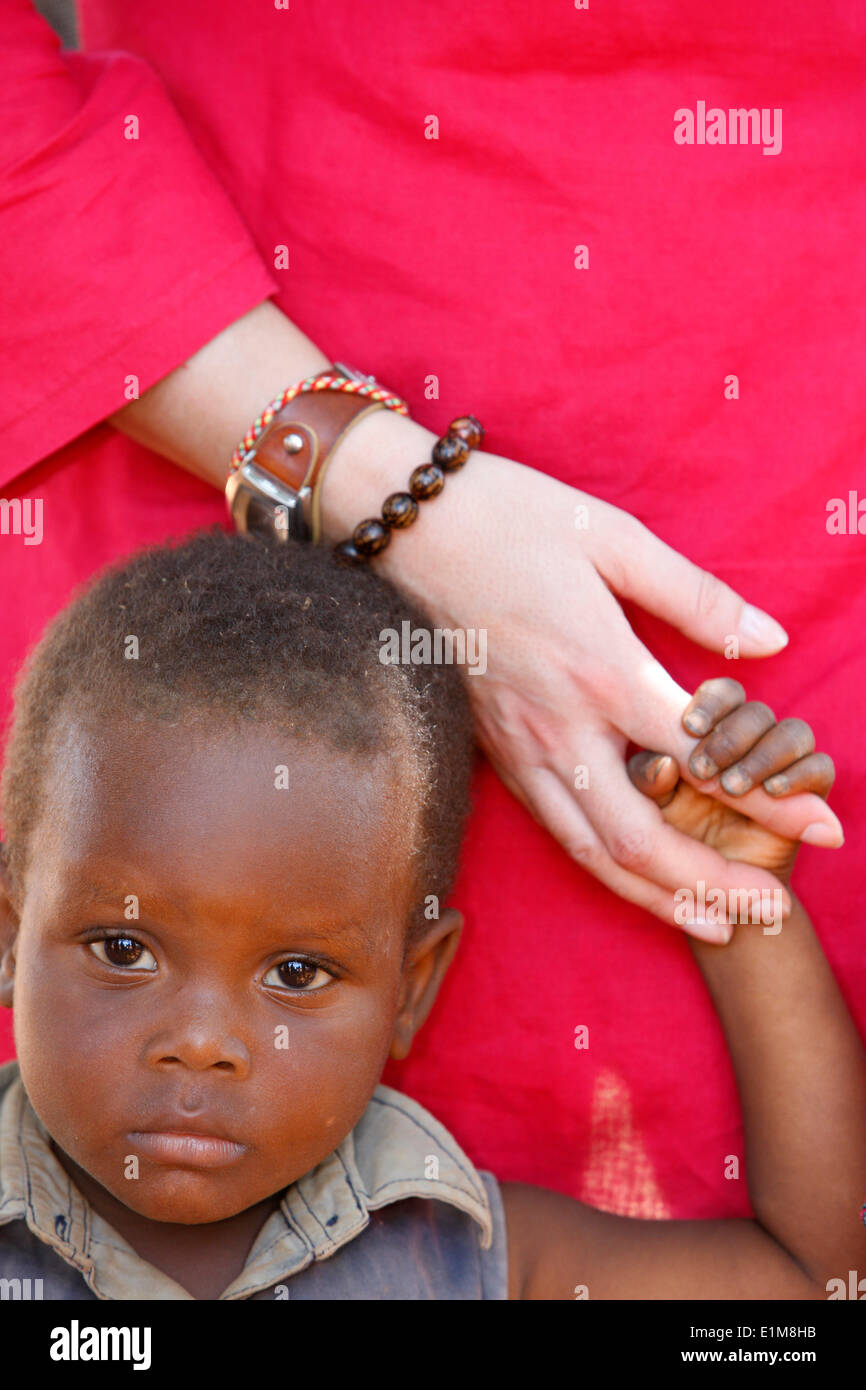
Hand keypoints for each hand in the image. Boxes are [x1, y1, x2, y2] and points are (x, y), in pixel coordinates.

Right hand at [365, 446, 843, 934]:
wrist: (405, 525)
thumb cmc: (510, 518)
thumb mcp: (612, 536)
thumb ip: (696, 597)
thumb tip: (771, 640)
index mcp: (600, 670)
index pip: (705, 759)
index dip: (772, 801)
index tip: (824, 825)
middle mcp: (559, 728)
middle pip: (643, 840)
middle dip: (713, 886)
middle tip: (772, 912)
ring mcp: (518, 749)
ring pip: (591, 854)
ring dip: (658, 899)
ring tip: (714, 926)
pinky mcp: (493, 753)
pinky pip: (555, 830)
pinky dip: (604, 870)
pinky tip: (636, 882)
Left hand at [627, 676, 834, 891]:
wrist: (709, 890)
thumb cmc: (672, 836)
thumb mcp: (648, 807)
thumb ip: (646, 778)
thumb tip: (660, 763)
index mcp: (713, 729)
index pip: (722, 694)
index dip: (711, 703)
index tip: (689, 726)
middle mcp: (752, 741)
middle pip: (757, 711)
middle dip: (732, 736)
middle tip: (704, 771)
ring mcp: (783, 765)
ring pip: (793, 733)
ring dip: (764, 756)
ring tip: (733, 787)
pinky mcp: (810, 794)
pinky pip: (820, 768)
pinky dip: (798, 775)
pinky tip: (770, 791)